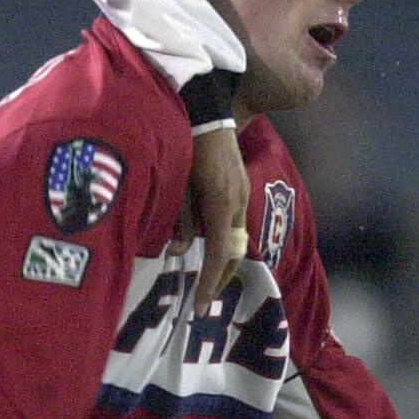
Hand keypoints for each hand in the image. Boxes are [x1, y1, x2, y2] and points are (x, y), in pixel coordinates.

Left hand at [188, 125, 249, 303]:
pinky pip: (233, 222)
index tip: (200, 306)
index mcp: (221, 203)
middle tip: (204, 299)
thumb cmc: (183, 146)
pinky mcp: (239, 187)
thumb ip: (178, 219)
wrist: (205, 112)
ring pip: (236, 238)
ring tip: (204, 277)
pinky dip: (221, 239)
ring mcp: (242, 193)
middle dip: (221, 278)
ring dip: (222, 259)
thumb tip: (178, 251)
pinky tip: (205, 242)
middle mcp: (238, 201)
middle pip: (236, 252)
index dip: (210, 282)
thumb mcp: (176, 186)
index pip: (220, 254)